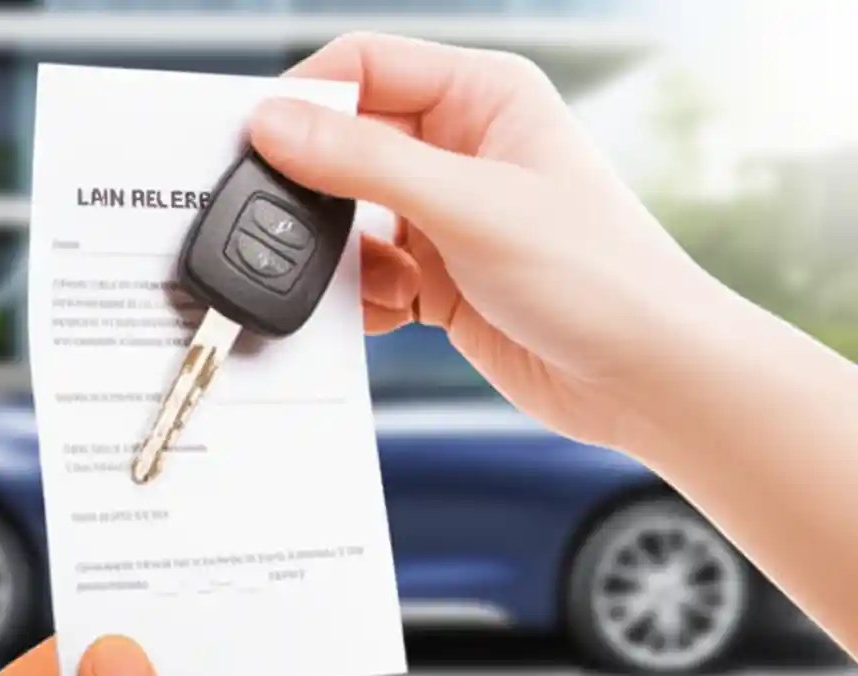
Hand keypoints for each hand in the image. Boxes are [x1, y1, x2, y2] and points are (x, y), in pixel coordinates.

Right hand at [248, 32, 727, 449]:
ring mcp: (448, 215)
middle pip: (348, 144)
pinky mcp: (439, 278)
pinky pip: (367, 275)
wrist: (649, 381)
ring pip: (351, 216)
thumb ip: (364, 162)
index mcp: (483, 96)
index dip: (306, 98)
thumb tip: (275, 123)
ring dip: (339, 252)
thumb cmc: (601, 277)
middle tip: (279, 222)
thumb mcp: (470, 205)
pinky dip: (360, 297)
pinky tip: (385, 313)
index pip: (366, 67)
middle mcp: (461, 148)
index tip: (255, 140)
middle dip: (315, 187)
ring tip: (357, 280)